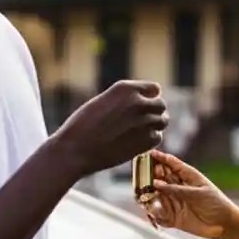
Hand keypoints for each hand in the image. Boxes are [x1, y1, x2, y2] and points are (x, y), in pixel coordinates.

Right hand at [52, 80, 167, 177]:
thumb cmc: (82, 126)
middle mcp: (138, 102)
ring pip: (163, 121)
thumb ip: (124, 100)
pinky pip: (158, 138)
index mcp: (126, 88)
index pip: (154, 89)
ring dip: (154, 126)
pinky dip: (150, 141)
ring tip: (138, 132)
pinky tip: (136, 143)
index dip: (148, 97)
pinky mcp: (146, 141)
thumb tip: (142, 104)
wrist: (75, 150)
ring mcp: (144, 122)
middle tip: (141, 122)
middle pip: (161, 105)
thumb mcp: (103, 102)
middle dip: (153, 112)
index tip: (142, 105)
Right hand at [145, 150, 238, 238]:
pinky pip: (158, 213)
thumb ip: (177, 189)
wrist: (224, 225)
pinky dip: (154, 213)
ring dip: (148, 195)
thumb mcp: (197, 193)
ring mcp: (174, 201)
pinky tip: (152, 212)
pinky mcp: (172, 216)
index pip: (170, 163)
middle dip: (148, 177)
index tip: (146, 155)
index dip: (159, 157)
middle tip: (141, 178)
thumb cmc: (216, 203)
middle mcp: (178, 186)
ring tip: (142, 196)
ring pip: (155, 195)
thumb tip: (156, 183)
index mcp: (187, 176)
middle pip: (159, 178)